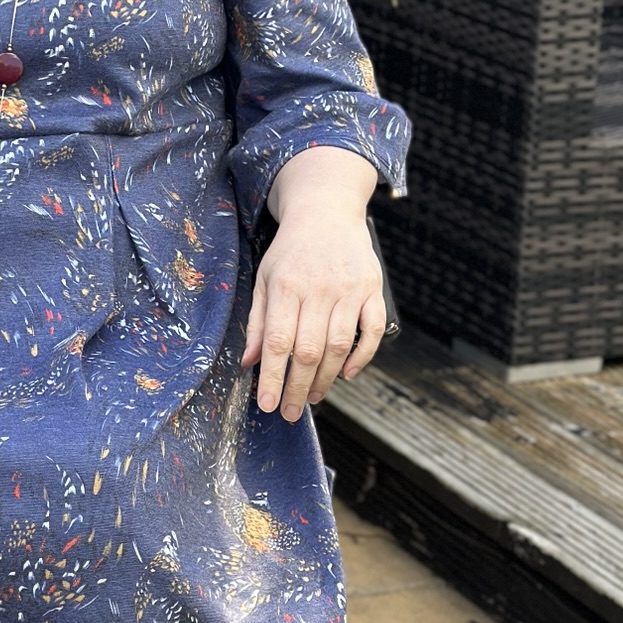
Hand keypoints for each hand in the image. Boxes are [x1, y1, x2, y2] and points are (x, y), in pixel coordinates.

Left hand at [241, 200, 384, 420]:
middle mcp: (319, 288)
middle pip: (308, 350)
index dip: (273, 377)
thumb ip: (258, 321)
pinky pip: (372, 330)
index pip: (279, 342)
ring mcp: (349, 289)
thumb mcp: (264, 278)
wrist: (327, 211)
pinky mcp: (372, 289)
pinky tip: (346, 373)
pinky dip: (362, 356)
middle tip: (290, 411)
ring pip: (339, 346)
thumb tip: (249, 362)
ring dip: (325, 379)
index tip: (267, 403)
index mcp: (286, 286)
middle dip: (297, 388)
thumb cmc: (291, 250)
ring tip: (312, 397)